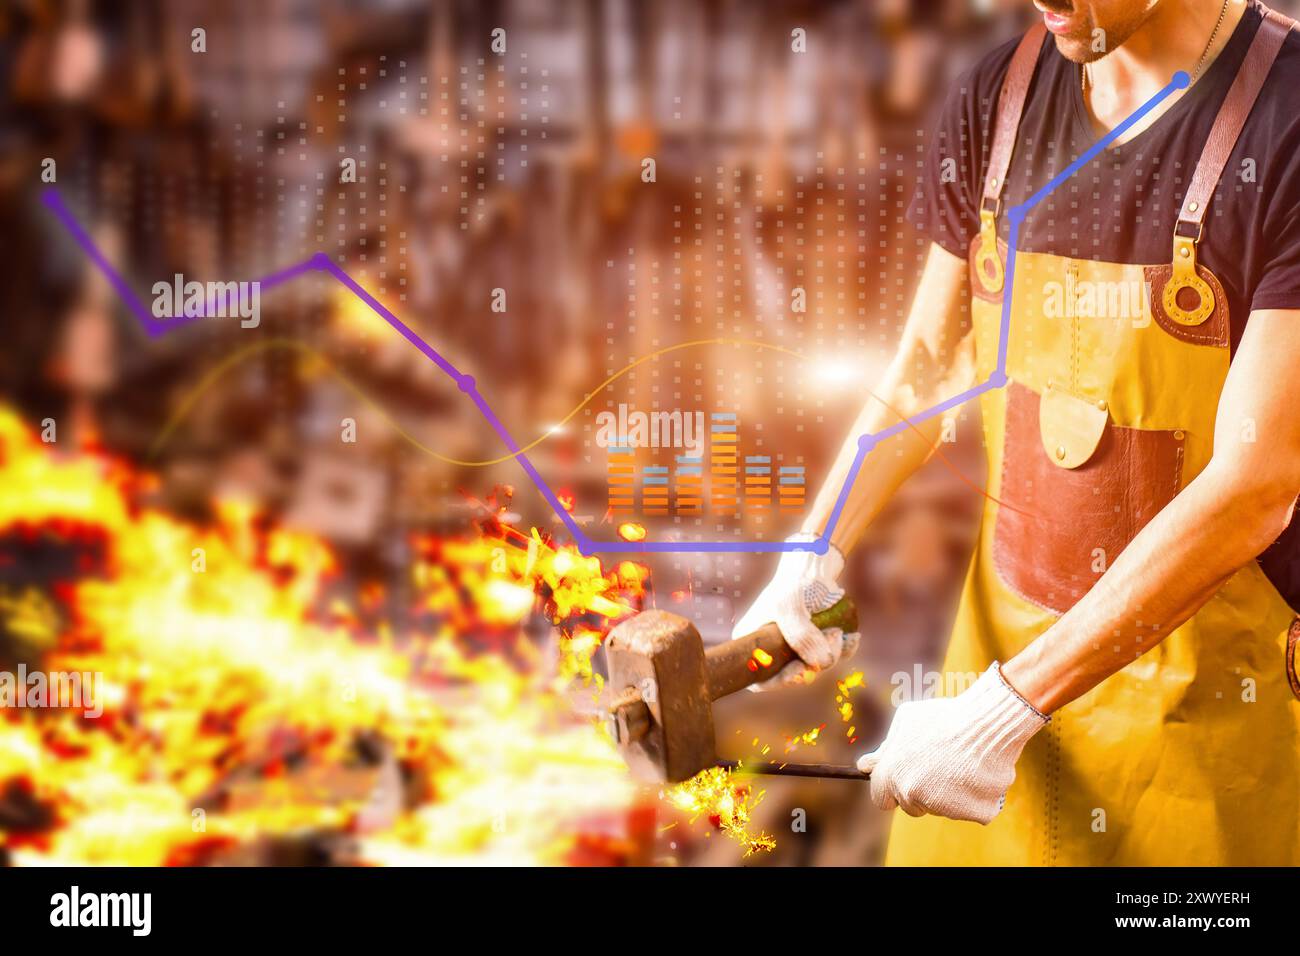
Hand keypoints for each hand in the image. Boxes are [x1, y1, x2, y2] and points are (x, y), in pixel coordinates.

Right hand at [730, 534, 859, 688]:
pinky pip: (830, 659)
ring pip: (814, 668)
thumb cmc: (794, 583)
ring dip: (832, 654)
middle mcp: (771, 649)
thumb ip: (802, 637)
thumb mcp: (791, 607)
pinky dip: (843, 652)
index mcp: (752, 642)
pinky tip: (851, 638)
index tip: (801, 670)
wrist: (814, 566)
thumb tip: (821, 664)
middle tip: (830, 639)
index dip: (781, 682)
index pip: (760, 679)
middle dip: (814, 664)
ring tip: (838, 631)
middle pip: (792, 676)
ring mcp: (794, 648)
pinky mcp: (815, 644)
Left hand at [856, 663, 1046, 823]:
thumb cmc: (943, 715)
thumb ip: (885, 747)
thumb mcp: (906, 720)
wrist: (986, 721)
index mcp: (892, 776)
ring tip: (963, 760)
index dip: (891, 789)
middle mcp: (914, 796)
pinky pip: (975, 809)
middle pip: (913, 807)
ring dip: (951, 792)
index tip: (903, 778)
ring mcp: (946, 808)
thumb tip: (865, 766)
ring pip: (945, 808)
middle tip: (939, 764)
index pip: (881, 799)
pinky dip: (979, 796)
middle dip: (922, 791)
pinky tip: (981, 771)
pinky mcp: (977, 813)